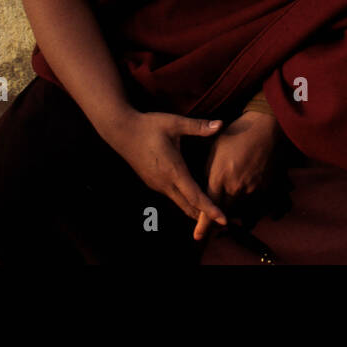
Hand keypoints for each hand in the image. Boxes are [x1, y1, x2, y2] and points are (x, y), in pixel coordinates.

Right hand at [98, 108, 228, 229]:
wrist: (121, 130)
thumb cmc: (148, 126)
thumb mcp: (174, 123)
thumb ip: (198, 126)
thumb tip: (221, 124)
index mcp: (173, 171)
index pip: (195, 196)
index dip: (210, 209)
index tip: (223, 219)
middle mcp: (165, 183)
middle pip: (188, 207)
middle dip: (206, 217)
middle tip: (225, 223)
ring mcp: (157, 185)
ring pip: (180, 203)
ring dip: (196, 210)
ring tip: (213, 215)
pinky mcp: (153, 182)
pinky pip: (173, 196)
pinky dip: (186, 202)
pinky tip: (195, 200)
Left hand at [192, 110, 280, 240]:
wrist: (264, 126)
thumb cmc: (235, 134)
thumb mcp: (214, 149)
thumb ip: (207, 170)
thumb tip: (203, 186)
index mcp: (220, 175)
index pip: (209, 205)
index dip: (203, 224)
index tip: (197, 237)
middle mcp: (236, 185)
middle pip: (225, 212)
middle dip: (218, 218)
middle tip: (214, 222)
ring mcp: (253, 188)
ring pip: (240, 209)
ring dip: (234, 210)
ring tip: (230, 205)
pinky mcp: (266, 187)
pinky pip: (256, 204)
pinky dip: (249, 204)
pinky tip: (245, 195)